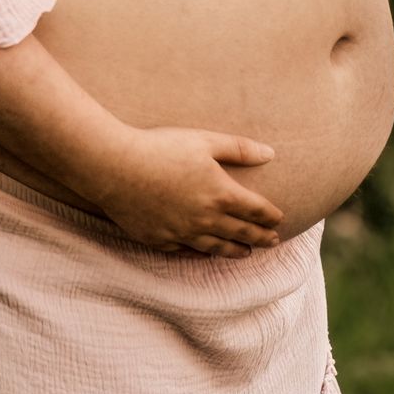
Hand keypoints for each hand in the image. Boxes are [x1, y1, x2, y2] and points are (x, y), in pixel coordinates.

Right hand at [93, 125, 285, 256]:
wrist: (114, 167)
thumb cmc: (160, 148)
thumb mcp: (203, 140)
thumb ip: (239, 148)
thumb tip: (271, 153)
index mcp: (221, 194)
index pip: (256, 210)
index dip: (271, 216)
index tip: (279, 219)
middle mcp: (206, 219)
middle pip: (242, 233)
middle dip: (262, 238)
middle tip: (273, 241)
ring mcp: (183, 233)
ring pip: (218, 248)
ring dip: (236, 251)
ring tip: (246, 252)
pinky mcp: (161, 240)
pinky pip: (188, 252)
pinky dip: (202, 254)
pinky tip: (207, 253)